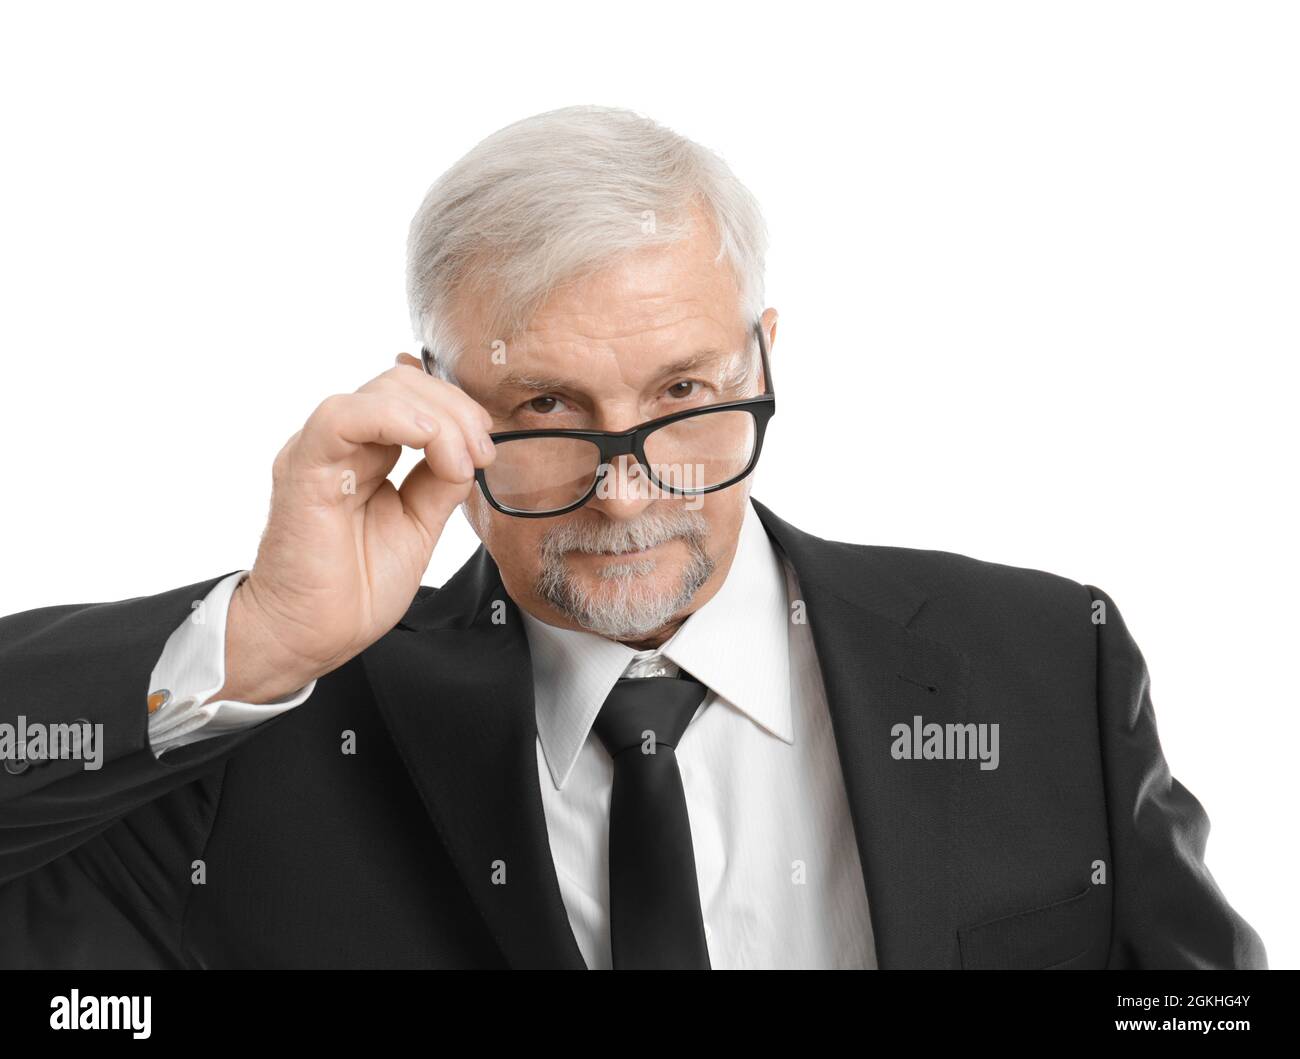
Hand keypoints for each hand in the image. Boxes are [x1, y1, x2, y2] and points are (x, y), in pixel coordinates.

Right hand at [216, 353, 494, 702]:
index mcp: (365, 453)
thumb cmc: (355, 588)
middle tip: (480, 455)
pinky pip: (342, 417)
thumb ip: (440, 482)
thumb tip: (468, 450)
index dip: (458, 410)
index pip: (413, 396)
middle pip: (402, 382)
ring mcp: (320, 450)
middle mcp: (341, 443)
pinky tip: (426, 440)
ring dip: (437, 416)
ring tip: (460, 460)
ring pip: (381, 389)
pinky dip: (393, 417)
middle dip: (456, 410)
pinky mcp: (304, 467)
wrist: (312, 635)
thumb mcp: (419, 524)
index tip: (486, 450)